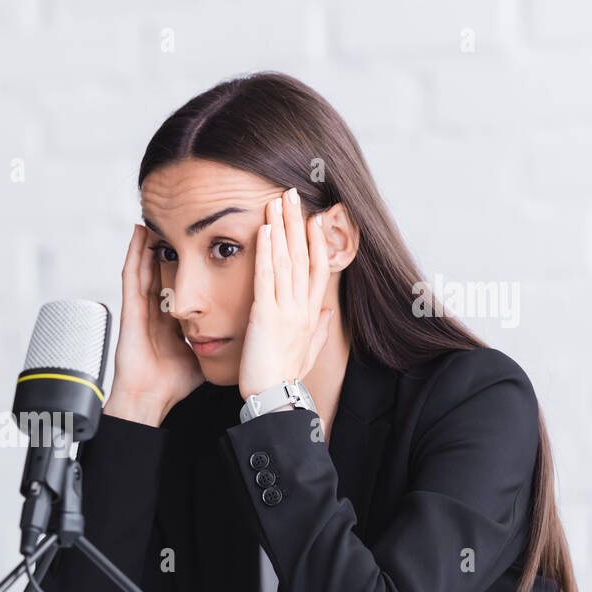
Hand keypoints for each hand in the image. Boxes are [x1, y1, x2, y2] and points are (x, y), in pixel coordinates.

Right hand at [103, 223, 205, 426]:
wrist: (150, 397)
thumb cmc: (172, 384)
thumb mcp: (202, 357)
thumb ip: (217, 343)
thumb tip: (242, 337)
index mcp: (171, 319)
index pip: (181, 284)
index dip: (189, 263)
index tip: (203, 242)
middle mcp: (155, 310)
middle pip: (162, 269)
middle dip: (169, 246)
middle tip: (179, 220)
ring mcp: (141, 308)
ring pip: (145, 266)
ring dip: (150, 242)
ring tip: (157, 216)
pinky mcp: (130, 309)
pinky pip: (131, 276)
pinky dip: (134, 254)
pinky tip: (139, 235)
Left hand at [238, 187, 332, 400]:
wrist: (275, 397)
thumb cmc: (287, 378)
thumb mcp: (309, 351)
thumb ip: (319, 329)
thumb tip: (327, 311)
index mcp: (311, 314)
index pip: (316, 269)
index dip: (315, 241)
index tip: (312, 218)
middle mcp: (302, 307)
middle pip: (302, 256)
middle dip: (297, 223)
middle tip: (293, 194)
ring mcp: (286, 309)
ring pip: (286, 260)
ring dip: (282, 228)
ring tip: (278, 201)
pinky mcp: (265, 315)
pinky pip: (266, 277)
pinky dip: (266, 252)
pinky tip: (265, 230)